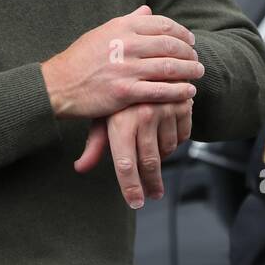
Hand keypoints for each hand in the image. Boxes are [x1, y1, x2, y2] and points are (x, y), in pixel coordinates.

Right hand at [41, 5, 201, 119]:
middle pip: (171, 46)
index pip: (163, 25)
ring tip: (198, 73)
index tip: (191, 40)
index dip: (182, 33)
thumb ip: (128, 21)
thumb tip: (147, 10)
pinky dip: (179, 91)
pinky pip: (161, 91)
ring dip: (190, 70)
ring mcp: (126, 68)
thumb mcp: (102, 32)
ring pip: (170, 67)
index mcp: (122, 27)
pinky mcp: (125, 92)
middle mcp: (126, 44)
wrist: (58, 84)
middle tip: (197, 59)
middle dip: (189, 52)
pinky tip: (188, 92)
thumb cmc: (80, 59)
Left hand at [74, 98, 194, 207]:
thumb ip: (96, 143)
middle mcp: (145, 115)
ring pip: (168, 149)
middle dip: (151, 184)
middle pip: (150, 162)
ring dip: (163, 155)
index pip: (126, 163)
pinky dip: (176, 138)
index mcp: (121, 120)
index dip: (131, 187)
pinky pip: (183, 136)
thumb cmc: (120, 94)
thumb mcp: (104, 114)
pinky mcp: (183, 105)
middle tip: (153, 195)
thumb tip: (80, 168)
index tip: (136, 202)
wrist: (147, 62)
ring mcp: (166, 109)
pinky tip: (166, 130)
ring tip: (153, 148)